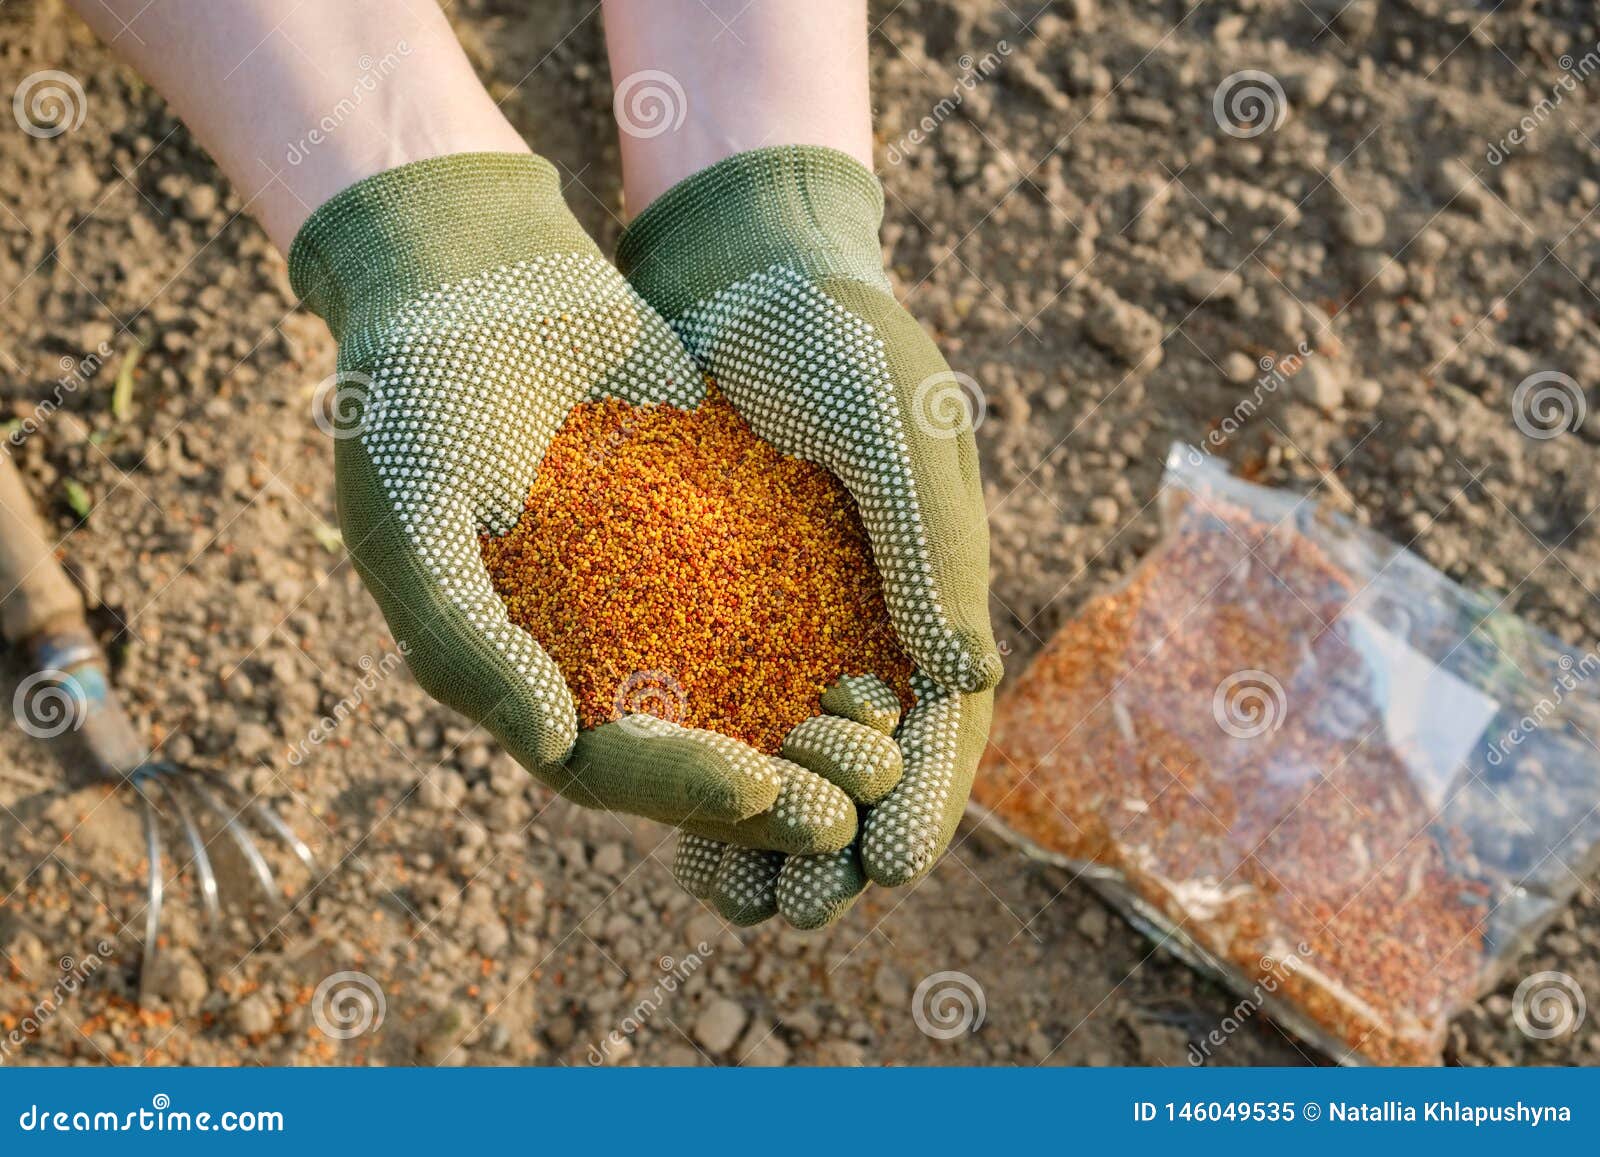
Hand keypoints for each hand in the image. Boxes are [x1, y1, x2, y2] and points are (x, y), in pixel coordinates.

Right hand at [291, 152, 876, 855]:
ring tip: (887, 753)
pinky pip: (775, 597)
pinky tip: (895, 654)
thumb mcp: (408, 522)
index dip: (677, 788)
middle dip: (769, 787)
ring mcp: (657, 597)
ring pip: (747, 689)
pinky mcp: (710, 537)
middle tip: (848, 812)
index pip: (602, 767)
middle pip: (691, 747)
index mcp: (517, 674)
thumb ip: (462, 640)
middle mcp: (594, 652)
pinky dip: (829, 635)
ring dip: (813, 731)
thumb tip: (550, 745)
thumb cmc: (413, 402)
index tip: (757, 787)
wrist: (472, 279)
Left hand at [618, 146, 1002, 919]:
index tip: (891, 866)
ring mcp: (798, 615)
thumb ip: (932, 547)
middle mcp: (872, 617)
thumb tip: (968, 679)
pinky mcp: (723, 602)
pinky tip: (678, 828)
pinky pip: (724, 706)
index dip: (924, 797)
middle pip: (869, 758)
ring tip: (738, 902)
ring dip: (772, 830)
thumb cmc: (836, 337)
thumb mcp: (896, 428)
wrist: (741, 271)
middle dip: (841, 838)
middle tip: (808, 909)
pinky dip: (710, 769)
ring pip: (793, 751)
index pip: (945, 718)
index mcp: (934, 587)